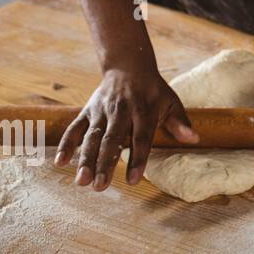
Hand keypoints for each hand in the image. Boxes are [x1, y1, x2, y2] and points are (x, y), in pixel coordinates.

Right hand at [54, 63, 198, 190]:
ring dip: (85, 159)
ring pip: (92, 137)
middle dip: (105, 163)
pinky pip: (74, 128)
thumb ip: (180, 122)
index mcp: (144, 110)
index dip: (138, 158)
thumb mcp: (171, 101)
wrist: (128, 66)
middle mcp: (121, 111)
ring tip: (81, 182)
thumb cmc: (153, 90)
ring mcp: (101, 111)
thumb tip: (194, 139)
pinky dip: (66, 144)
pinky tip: (59, 163)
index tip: (133, 179)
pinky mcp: (87, 111)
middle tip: (100, 187)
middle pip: (112, 140)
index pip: (141, 137)